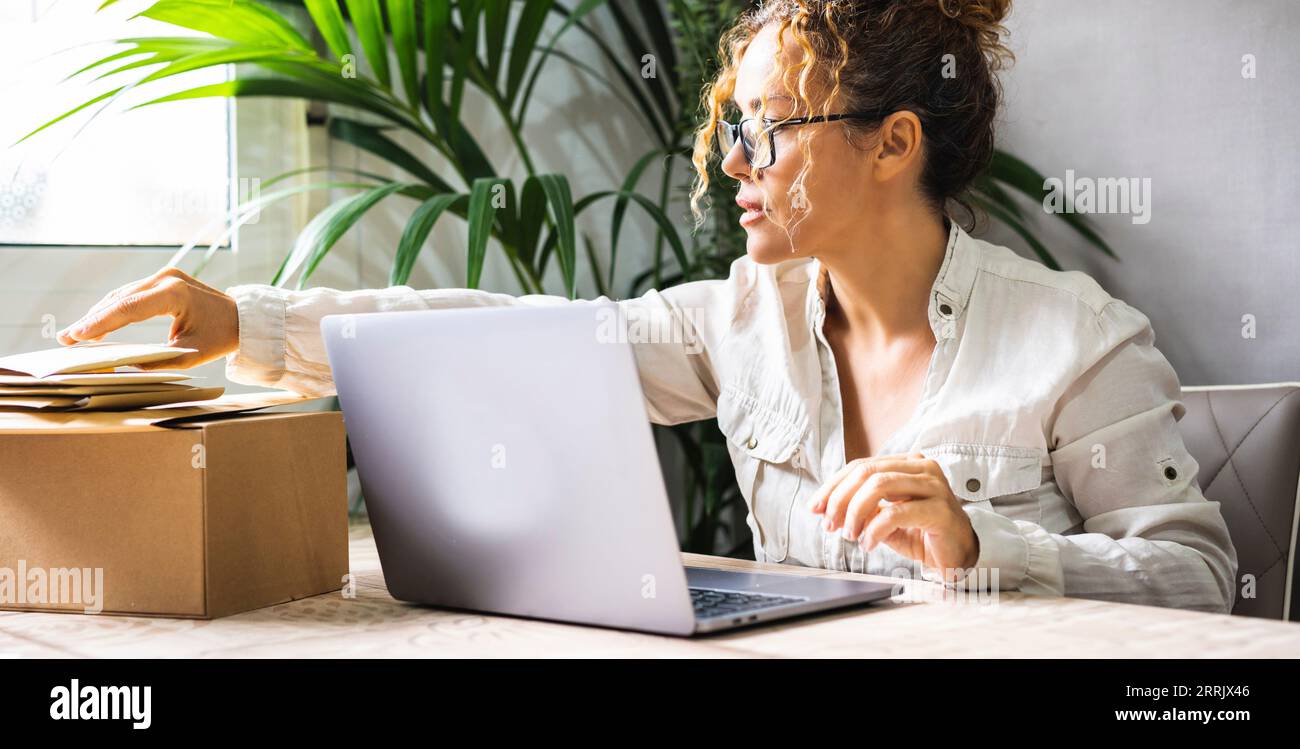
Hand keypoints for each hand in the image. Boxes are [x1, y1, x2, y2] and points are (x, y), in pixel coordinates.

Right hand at [57, 267, 238, 368]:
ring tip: (76, 334)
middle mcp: (167, 279)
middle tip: (66, 338)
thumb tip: (122, 366)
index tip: (77, 335)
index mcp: (175, 294)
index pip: (129, 308)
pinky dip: (115, 308)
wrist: (243, 318)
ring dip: (100, 314)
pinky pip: (133, 294)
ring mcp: (165, 276)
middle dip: (92, 320)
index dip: (100, 322)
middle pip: (120, 299)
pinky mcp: (164, 279)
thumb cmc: (220, 337)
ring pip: (123, 295)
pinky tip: (98, 324)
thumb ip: (155, 361)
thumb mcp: (189, 355)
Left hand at [807, 453, 978, 581]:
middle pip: (866, 472)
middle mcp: (922, 468)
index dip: (833, 486)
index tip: (814, 507)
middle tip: (829, 524)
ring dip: (855, 512)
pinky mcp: (940, 509)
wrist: (958, 555)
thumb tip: (827, 508)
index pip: (861, 466)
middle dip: (840, 498)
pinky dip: (874, 530)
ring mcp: (934, 486)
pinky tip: (868, 543)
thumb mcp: (885, 517)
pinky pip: (896, 513)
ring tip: (849, 534)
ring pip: (879, 486)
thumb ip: (861, 508)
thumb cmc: (922, 533)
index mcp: (907, 463)